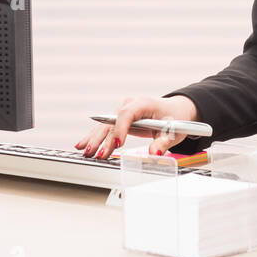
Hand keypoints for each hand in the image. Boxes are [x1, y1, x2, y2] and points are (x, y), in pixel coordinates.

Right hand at [74, 95, 198, 159]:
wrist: (174, 110)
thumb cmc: (174, 118)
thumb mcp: (172, 131)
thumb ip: (162, 143)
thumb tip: (154, 153)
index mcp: (143, 103)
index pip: (127, 114)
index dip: (120, 129)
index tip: (117, 144)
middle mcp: (130, 104)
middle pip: (112, 120)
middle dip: (102, 138)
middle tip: (95, 153)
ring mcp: (122, 110)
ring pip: (105, 124)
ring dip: (94, 138)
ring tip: (83, 150)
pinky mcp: (119, 118)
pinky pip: (105, 127)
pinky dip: (94, 137)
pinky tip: (82, 145)